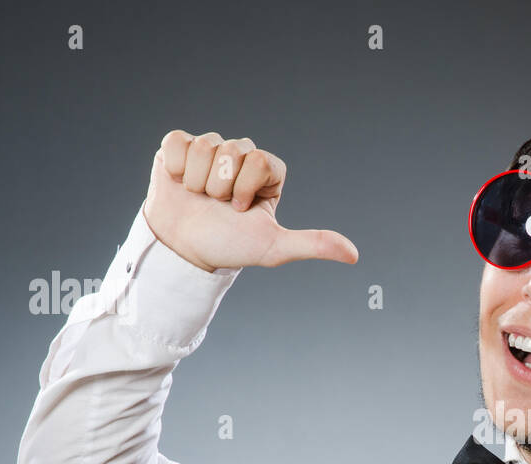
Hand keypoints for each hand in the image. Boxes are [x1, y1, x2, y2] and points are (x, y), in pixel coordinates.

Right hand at [142, 130, 358, 271]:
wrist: (184, 249)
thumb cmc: (230, 246)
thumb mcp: (274, 247)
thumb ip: (313, 244)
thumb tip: (353, 255)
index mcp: (267, 172)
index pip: (260, 160)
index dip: (246, 187)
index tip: (240, 209)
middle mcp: (241, 156)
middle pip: (232, 151)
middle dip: (221, 186)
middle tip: (219, 205)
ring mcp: (211, 149)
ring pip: (205, 147)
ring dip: (198, 181)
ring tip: (200, 198)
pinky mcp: (181, 146)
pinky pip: (179, 142)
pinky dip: (176, 168)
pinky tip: (181, 184)